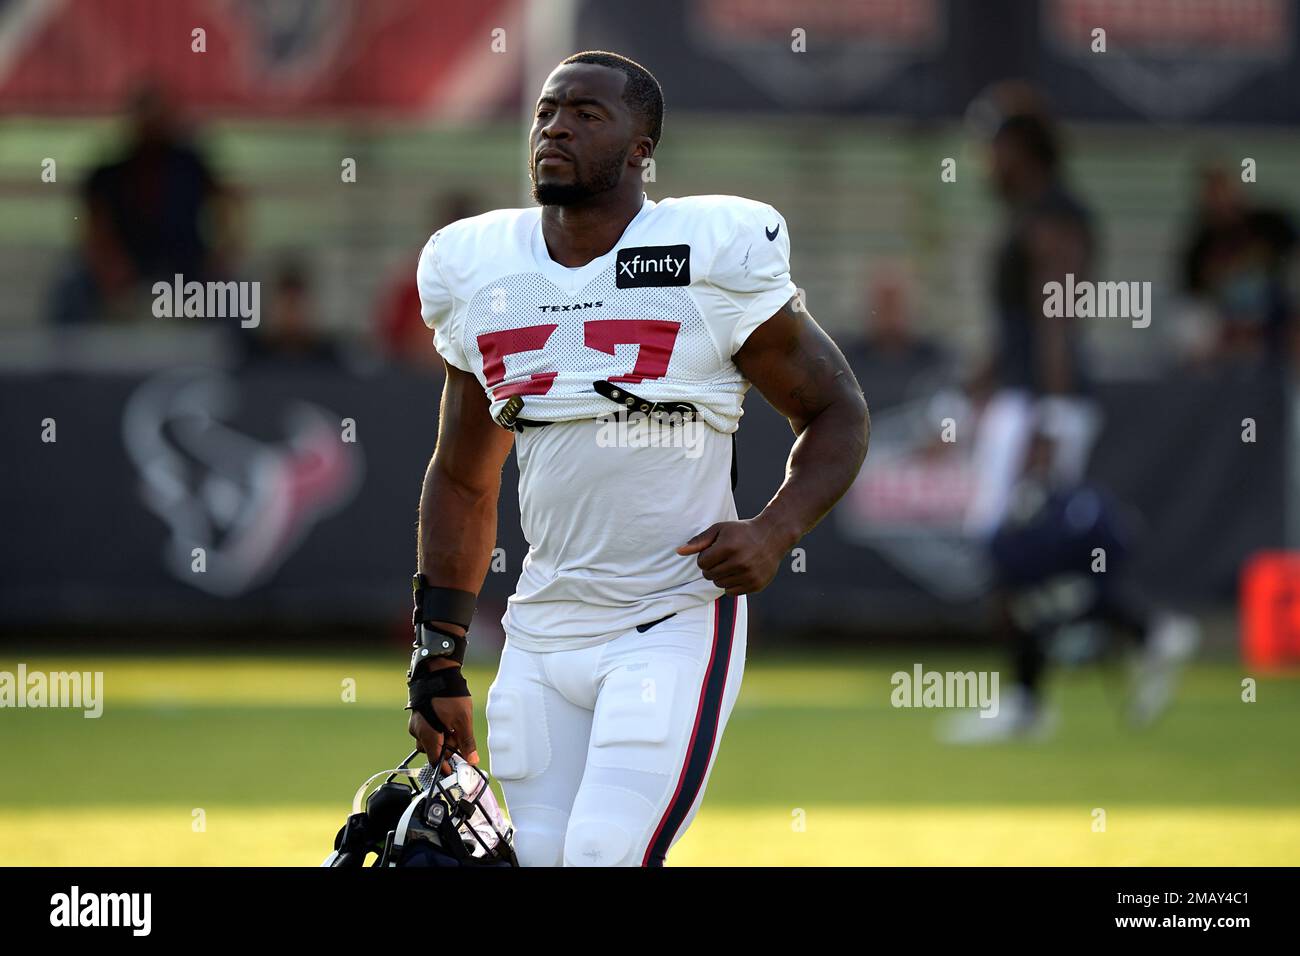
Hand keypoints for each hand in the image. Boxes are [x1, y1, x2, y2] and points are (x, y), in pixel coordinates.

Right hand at [406, 660, 478, 773]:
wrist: (437, 672)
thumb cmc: (450, 695)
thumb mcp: (464, 720)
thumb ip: (467, 742)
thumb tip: (472, 760)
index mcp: (428, 736)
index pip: (435, 760)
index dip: (446, 766)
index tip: (454, 769)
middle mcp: (418, 732)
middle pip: (433, 750)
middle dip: (447, 748)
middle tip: (459, 738)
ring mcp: (416, 723)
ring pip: (430, 739)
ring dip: (443, 738)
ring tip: (454, 726)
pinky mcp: (418, 715)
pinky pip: (427, 729)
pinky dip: (437, 728)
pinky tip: (447, 719)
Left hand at [677, 517, 794, 595]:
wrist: (773, 536)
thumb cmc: (742, 532)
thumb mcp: (720, 529)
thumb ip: (699, 541)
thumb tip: (679, 552)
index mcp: (729, 547)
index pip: (702, 563)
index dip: (705, 557)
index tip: (714, 550)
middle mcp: (740, 562)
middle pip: (709, 575)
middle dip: (712, 567)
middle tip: (722, 557)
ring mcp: (749, 575)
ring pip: (719, 585)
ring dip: (721, 576)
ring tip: (731, 564)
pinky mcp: (756, 585)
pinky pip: (731, 592)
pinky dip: (731, 584)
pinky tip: (739, 572)